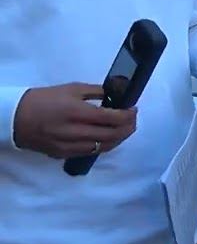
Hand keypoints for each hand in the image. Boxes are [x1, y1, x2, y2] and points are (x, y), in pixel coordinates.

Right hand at [13, 83, 136, 158]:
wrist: (14, 118)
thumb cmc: (43, 99)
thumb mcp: (71, 89)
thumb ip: (96, 92)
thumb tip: (116, 95)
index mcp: (76, 112)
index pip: (111, 118)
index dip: (127, 115)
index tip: (133, 109)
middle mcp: (74, 132)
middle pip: (111, 135)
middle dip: (128, 128)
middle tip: (133, 120)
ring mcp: (69, 146)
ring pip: (103, 147)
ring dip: (119, 139)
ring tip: (125, 129)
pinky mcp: (63, 154)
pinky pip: (90, 152)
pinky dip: (104, 145)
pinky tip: (108, 137)